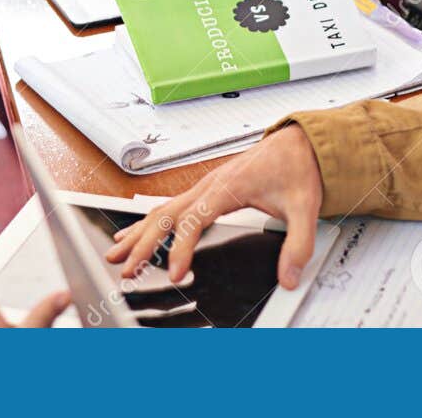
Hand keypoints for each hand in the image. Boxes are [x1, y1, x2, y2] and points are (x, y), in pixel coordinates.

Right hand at [106, 125, 322, 288]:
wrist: (298, 144)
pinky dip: (150, 223)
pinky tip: (136, 234)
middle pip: (166, 215)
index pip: (194, 220)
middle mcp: (209, 185)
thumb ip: (297, 245)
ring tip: (116, 254)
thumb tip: (289, 278)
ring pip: (162, 210)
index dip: (181, 249)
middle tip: (127, 270)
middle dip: (144, 244)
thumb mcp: (305, 208)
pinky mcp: (206, 190)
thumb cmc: (297, 168)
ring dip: (138, 233)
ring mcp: (204, 186)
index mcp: (227, 187)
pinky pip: (170, 207)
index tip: (177, 274)